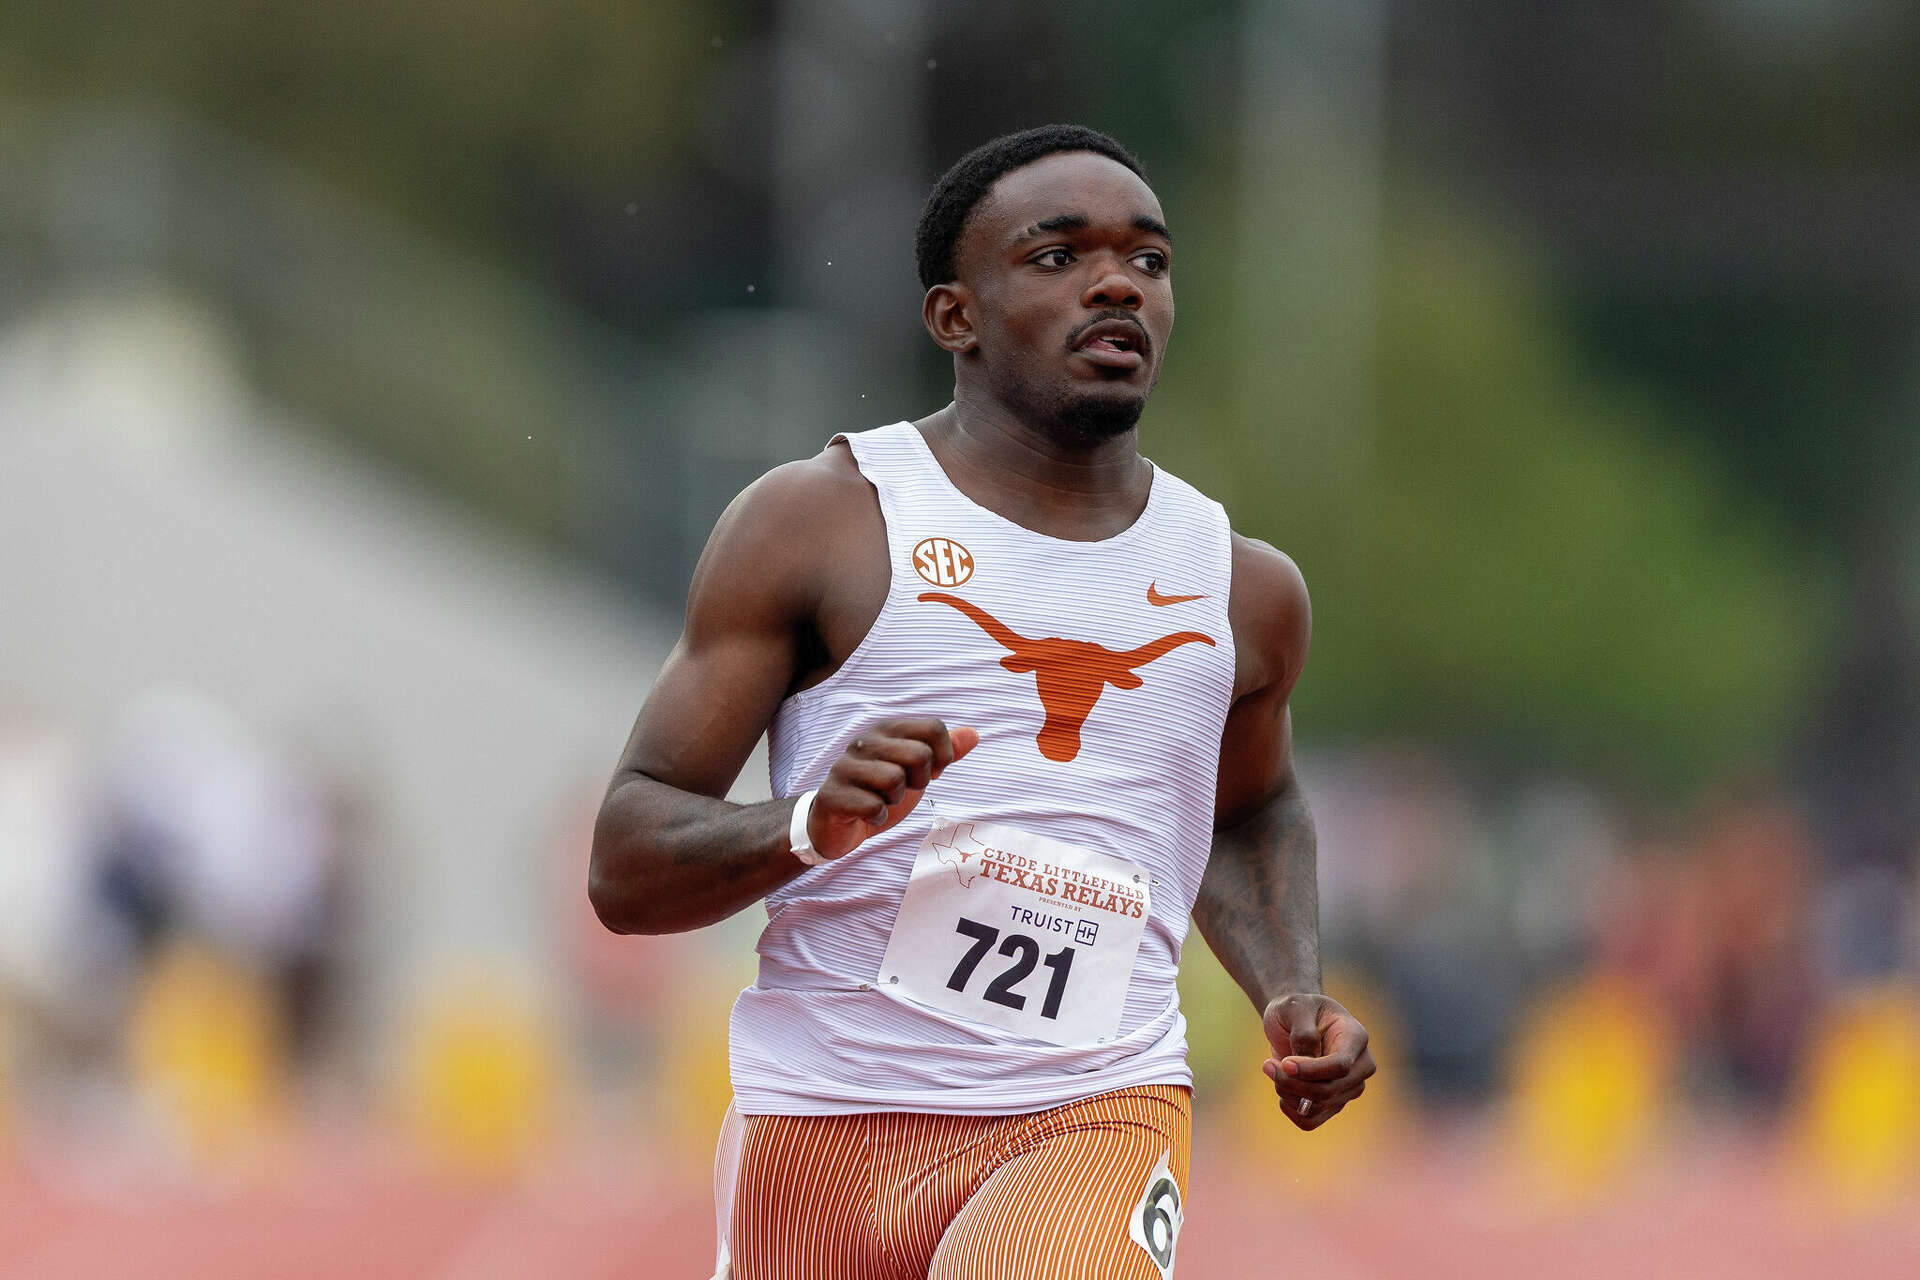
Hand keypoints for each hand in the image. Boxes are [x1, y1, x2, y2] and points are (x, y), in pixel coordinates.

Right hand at [808, 718, 979, 859]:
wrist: (835, 824)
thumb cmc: (878, 792)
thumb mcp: (916, 771)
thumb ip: (943, 752)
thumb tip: (974, 734)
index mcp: (886, 730)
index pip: (933, 727)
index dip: (942, 756)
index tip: (928, 772)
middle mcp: (864, 741)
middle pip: (918, 754)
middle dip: (918, 781)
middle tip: (901, 790)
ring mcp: (845, 767)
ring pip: (894, 779)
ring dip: (894, 800)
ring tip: (881, 800)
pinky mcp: (833, 794)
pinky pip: (873, 806)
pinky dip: (877, 817)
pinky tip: (866, 815)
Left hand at [1261, 992, 1374, 1130]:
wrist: (1295, 1019)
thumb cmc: (1297, 1009)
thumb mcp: (1295, 1007)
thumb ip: (1303, 1033)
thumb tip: (1308, 1062)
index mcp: (1356, 1037)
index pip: (1340, 1066)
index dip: (1311, 1070)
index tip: (1284, 1063)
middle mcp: (1360, 1066)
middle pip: (1329, 1090)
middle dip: (1292, 1082)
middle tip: (1268, 1065)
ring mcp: (1349, 1088)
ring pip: (1318, 1107)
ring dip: (1287, 1093)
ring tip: (1273, 1069)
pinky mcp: (1333, 1103)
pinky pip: (1310, 1121)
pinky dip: (1291, 1109)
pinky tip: (1282, 1089)